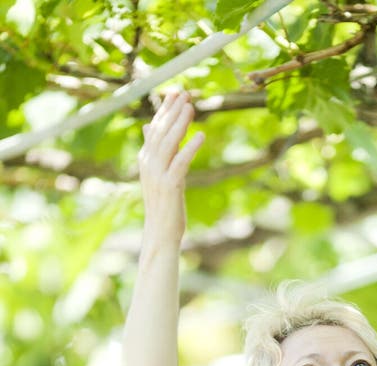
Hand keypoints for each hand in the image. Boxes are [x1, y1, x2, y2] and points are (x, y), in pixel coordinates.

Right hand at [138, 90, 204, 242]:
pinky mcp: (170, 186)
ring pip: (169, 143)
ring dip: (180, 123)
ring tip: (191, 107)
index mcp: (146, 160)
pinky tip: (201, 135)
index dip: (165, 110)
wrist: (160, 232)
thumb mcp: (158, 174)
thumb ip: (156, 151)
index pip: (155, 128)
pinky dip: (190, 148)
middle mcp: (148, 164)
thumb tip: (148, 128)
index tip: (176, 93)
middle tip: (185, 93)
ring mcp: (157, 175)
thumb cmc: (163, 205)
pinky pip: (180, 162)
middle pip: (161, 132)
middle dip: (172, 111)